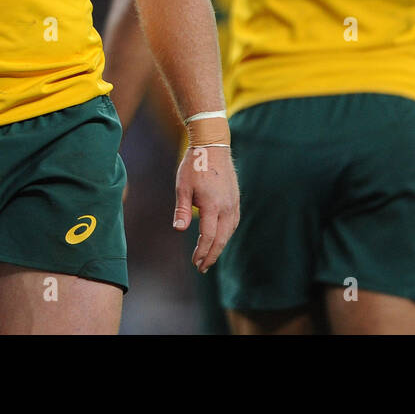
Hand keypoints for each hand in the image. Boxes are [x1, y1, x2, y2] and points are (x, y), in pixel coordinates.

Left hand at [174, 144, 238, 272]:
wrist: (212, 145)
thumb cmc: (194, 165)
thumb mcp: (183, 187)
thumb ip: (182, 210)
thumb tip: (179, 230)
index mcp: (212, 204)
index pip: (209, 236)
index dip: (202, 252)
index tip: (195, 262)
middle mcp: (226, 206)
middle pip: (222, 238)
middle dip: (212, 255)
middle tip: (202, 268)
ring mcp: (233, 202)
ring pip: (229, 231)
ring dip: (220, 246)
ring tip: (209, 256)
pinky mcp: (235, 198)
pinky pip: (233, 221)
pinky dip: (226, 234)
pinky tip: (220, 237)